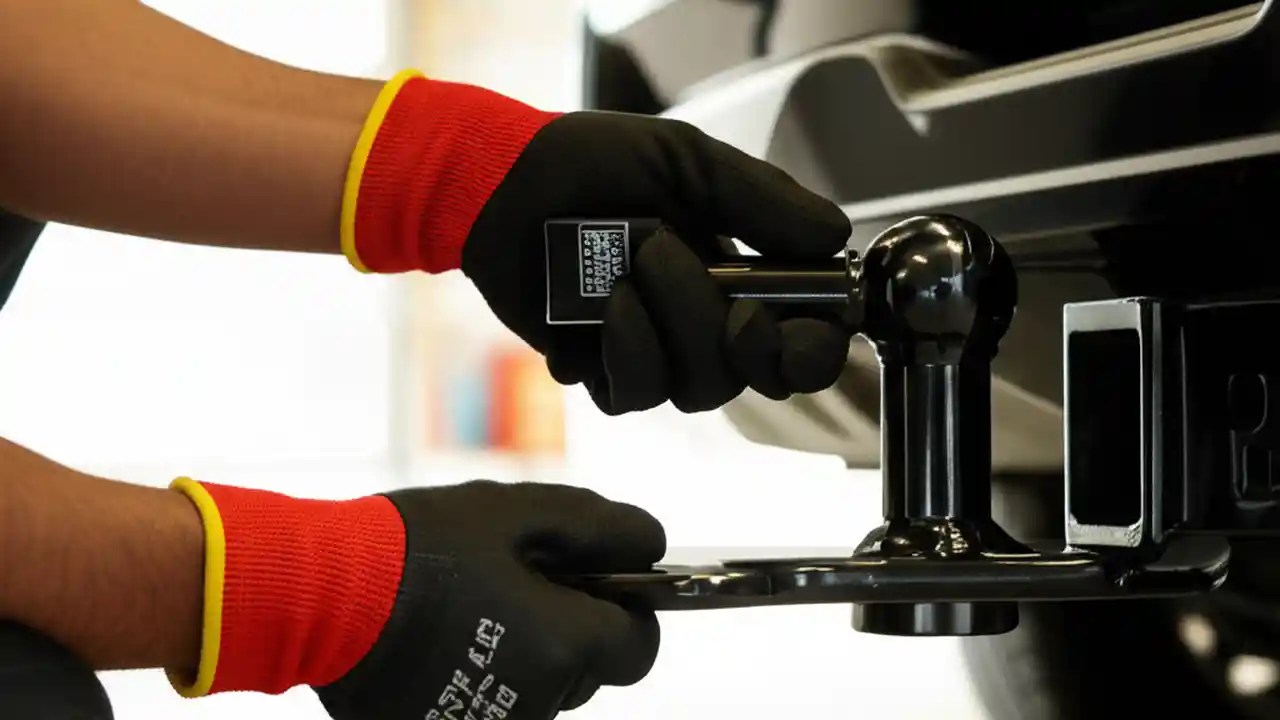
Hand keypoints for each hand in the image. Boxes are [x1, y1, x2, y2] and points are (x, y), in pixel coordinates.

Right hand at [168, 478, 663, 719]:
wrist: (322, 596)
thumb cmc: (421, 548)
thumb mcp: (520, 513)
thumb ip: (602, 528)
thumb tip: (652, 544)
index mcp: (565, 645)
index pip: (639, 646)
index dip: (624, 610)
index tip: (593, 584)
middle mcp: (540, 703)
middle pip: (586, 671)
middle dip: (567, 630)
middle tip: (514, 585)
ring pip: (541, 692)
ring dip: (525, 655)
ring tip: (470, 609)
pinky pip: (494, 708)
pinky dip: (482, 680)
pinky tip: (444, 641)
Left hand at [462, 112, 853, 414]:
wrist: (505, 182)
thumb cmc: (593, 162)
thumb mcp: (686, 160)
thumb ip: (761, 199)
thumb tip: (835, 234)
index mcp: (745, 274)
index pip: (805, 341)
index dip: (810, 351)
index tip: (790, 328)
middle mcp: (708, 322)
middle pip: (752, 374)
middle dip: (716, 323)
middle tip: (669, 256)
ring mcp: (657, 351)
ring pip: (694, 389)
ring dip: (658, 325)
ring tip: (619, 269)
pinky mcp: (604, 370)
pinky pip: (630, 396)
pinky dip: (616, 350)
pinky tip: (593, 309)